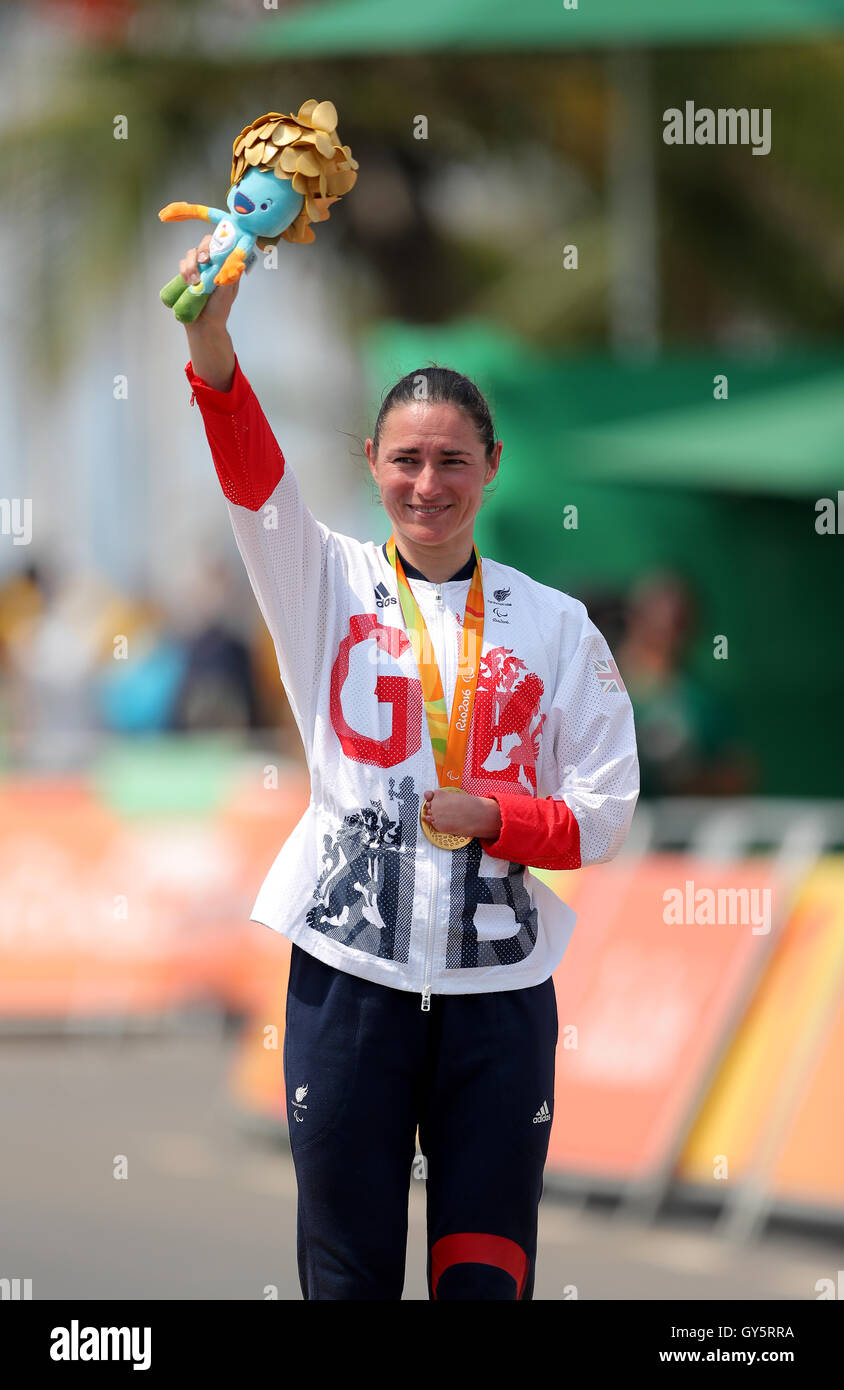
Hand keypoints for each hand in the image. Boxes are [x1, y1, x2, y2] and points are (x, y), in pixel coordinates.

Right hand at [180, 234, 236, 389]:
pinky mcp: (187, 275)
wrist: (204, 326)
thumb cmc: (219, 310)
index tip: (215, 249)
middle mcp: (211, 264)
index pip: (222, 244)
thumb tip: (237, 260)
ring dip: (191, 264)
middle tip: (203, 261)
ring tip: (194, 281)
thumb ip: (229, 276)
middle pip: (204, 244)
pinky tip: (188, 282)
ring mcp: (198, 269)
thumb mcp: (228, 293)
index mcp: (224, 265)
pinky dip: (184, 271)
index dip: (217, 241)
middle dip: (202, 250)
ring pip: (191, 254)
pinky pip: (182, 265)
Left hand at [421, 788, 500, 839]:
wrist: (476, 817)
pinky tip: (448, 821)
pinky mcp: (438, 826)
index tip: (441, 801)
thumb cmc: (468, 805)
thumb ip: (439, 796)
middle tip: (447, 809)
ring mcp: (435, 816)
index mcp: (439, 794)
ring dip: (436, 816)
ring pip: (429, 815)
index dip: (436, 799)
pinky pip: (434, 824)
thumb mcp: (454, 796)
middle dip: (435, 807)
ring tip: (448, 816)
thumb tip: (426, 794)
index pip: (429, 795)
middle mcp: (435, 805)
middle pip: (428, 805)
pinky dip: (439, 823)